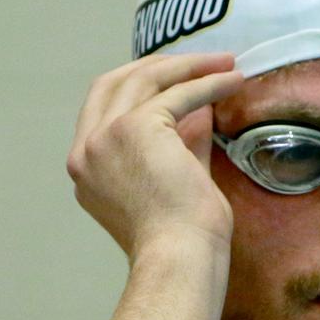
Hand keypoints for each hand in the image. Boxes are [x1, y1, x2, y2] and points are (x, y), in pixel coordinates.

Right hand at [65, 52, 244, 258]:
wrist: (180, 258)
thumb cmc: (181, 237)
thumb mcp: (175, 179)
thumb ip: (180, 142)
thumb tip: (201, 107)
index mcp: (86, 168)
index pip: (103, 107)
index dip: (140, 86)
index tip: (176, 80)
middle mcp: (85, 150)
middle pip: (115, 82)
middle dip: (160, 66)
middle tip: (201, 62)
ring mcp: (104, 137)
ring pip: (145, 78)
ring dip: (188, 65)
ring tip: (225, 63)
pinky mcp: (135, 128)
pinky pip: (177, 93)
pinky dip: (207, 82)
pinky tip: (233, 80)